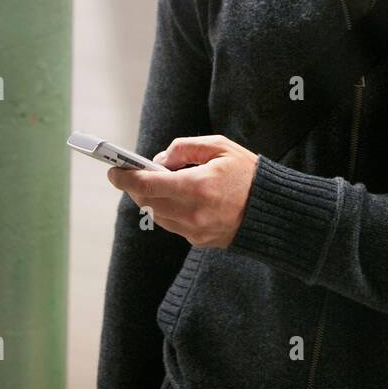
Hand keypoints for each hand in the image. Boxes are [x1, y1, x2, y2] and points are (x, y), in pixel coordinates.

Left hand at [106, 135, 258, 248]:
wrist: (273, 211)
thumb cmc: (248, 174)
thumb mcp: (219, 147)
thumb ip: (184, 149)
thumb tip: (158, 162)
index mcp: (197, 186)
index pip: (147, 185)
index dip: (125, 178)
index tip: (113, 171)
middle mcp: (193, 213)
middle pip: (147, 202)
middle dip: (135, 188)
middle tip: (129, 174)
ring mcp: (196, 231)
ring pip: (157, 215)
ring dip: (150, 200)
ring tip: (151, 183)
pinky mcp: (199, 241)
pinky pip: (172, 225)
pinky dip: (167, 210)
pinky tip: (172, 197)